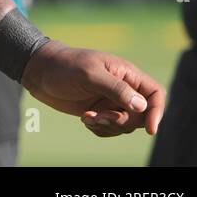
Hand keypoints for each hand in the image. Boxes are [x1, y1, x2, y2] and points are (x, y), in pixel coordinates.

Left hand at [21, 40, 165, 136]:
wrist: (39, 71)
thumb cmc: (64, 67)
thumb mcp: (90, 75)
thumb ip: (116, 89)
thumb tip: (142, 106)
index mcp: (126, 74)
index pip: (155, 94)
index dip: (157, 112)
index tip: (149, 129)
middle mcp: (122, 88)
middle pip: (141, 115)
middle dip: (122, 121)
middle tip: (99, 116)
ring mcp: (111, 101)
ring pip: (125, 125)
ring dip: (109, 126)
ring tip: (87, 116)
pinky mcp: (99, 111)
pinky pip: (110, 129)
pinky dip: (100, 129)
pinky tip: (85, 119)